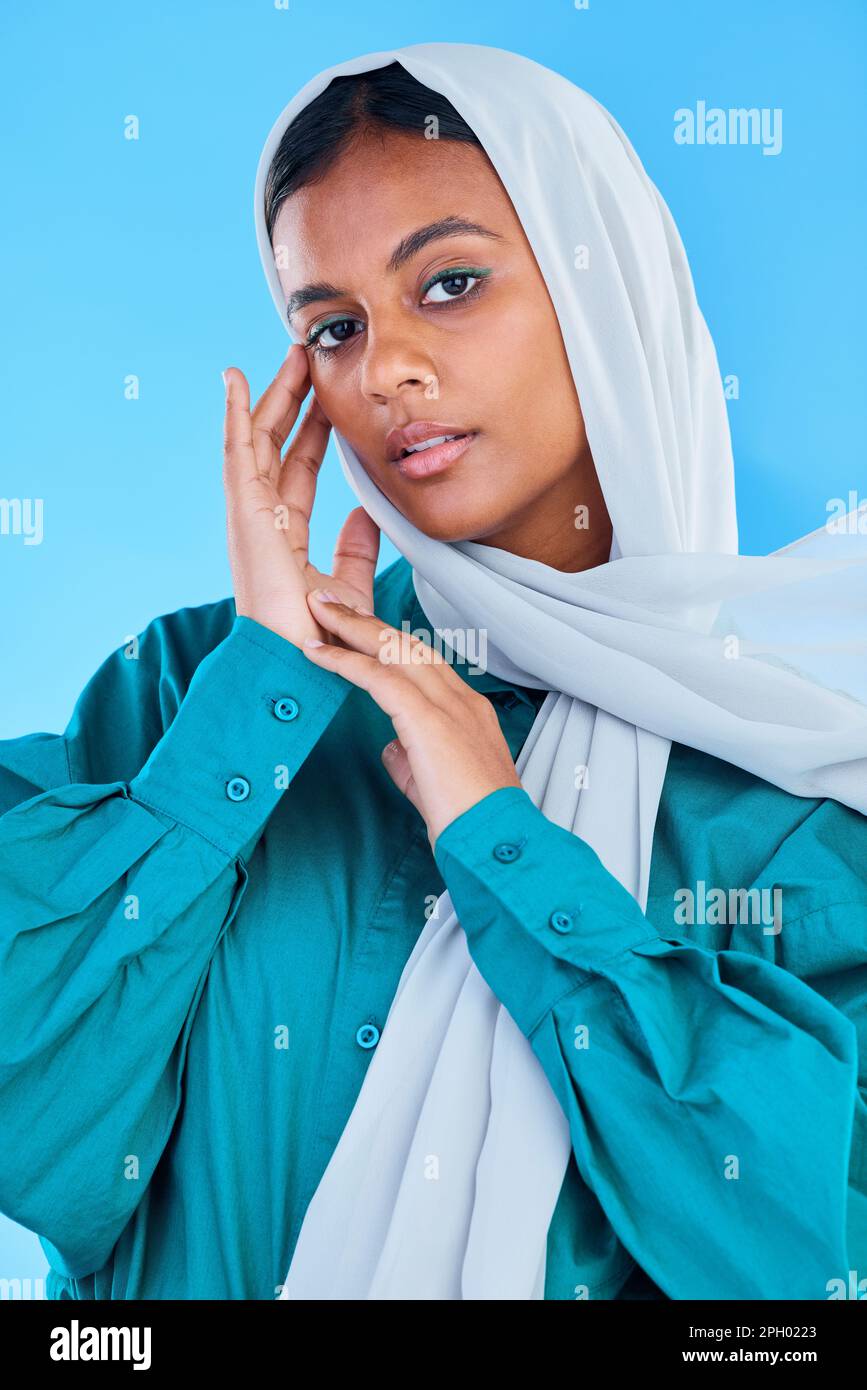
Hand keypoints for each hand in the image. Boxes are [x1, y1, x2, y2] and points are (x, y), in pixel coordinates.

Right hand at [222, 345, 379, 647]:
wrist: (298, 662)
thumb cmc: (319, 636)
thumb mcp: (349, 585)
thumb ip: (356, 548)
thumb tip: (367, 511)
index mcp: (283, 534)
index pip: (300, 469)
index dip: (313, 431)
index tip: (328, 398)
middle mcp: (260, 519)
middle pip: (275, 445)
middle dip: (292, 401)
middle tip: (308, 358)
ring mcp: (248, 514)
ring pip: (257, 439)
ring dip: (271, 395)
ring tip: (288, 354)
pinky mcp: (244, 512)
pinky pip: (239, 453)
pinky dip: (234, 413)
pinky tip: (235, 379)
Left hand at [300, 590, 522, 848]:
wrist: (496, 842)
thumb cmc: (468, 823)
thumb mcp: (433, 781)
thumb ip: (412, 756)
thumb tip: (390, 745)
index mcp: (467, 711)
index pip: (422, 663)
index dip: (386, 643)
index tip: (357, 628)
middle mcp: (461, 699)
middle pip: (407, 644)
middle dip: (365, 620)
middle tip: (329, 597)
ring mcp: (448, 705)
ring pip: (394, 649)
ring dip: (352, 625)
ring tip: (318, 606)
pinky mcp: (428, 720)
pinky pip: (379, 677)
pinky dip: (344, 660)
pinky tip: (316, 651)